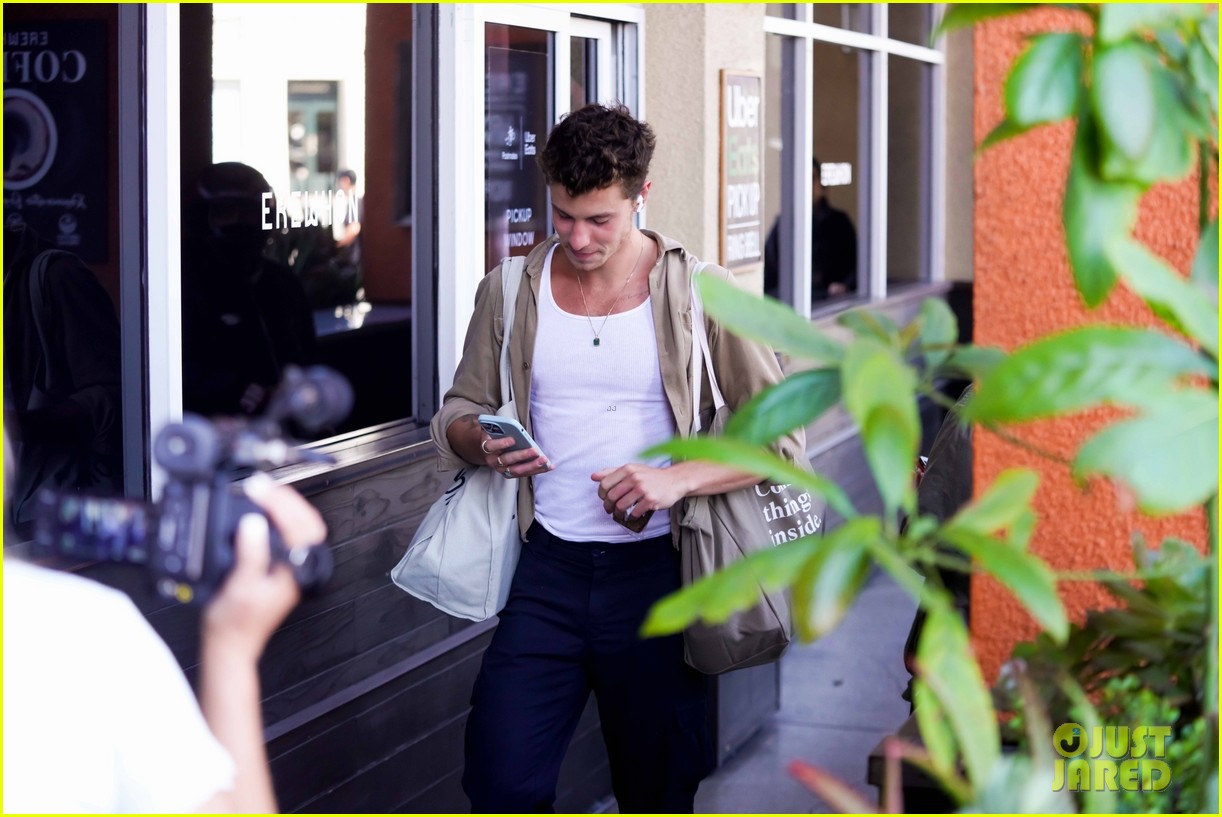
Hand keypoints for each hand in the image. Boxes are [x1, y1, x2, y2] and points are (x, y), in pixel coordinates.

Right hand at [202, 474, 326, 661]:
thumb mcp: (240, 587)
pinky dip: (277, 519)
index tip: (259, 490)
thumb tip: (254, 524)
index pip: (300, 526)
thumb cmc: (235, 623)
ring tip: (262, 492)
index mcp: (295, 570)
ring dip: (283, 506)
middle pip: (307, 522)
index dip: (280, 504)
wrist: (230, 644)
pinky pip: (287, 535)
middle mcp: (299, 567)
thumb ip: (250, 555)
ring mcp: (292, 567)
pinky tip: (262, 513)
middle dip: (286, 499)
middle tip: (262, 485)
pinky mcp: (280, 567)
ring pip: (300, 527)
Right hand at [448, 414, 551, 478]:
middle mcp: (493, 461)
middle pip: (507, 460)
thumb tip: (508, 424)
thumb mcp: (492, 429)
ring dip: (532, 466)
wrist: (489, 451)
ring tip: (544, 460)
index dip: (501, 443)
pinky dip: (538, 470)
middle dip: (522, 455)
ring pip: (517, 470)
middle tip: (534, 451)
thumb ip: (497, 426)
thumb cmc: (494, 436)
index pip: (492, 446)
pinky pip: (525, 474)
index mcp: (487, 448)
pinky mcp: (511, 474)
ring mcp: (502, 469)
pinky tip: (549, 466)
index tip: (513, 439)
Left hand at [591, 464, 686, 526]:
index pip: (605, 484)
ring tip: (620, 514)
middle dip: (608, 506)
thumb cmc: (650, 476)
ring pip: (621, 506)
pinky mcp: (650, 500)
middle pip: (611, 496)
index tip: (604, 499)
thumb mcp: (632, 469)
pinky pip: (635, 512)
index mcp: (628, 469)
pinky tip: (633, 516)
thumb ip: (612, 472)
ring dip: (618, 513)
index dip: (601, 494)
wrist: (674, 480)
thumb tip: (593, 476)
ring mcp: (643, 489)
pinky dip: (632, 517)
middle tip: (610, 510)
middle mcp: (634, 477)